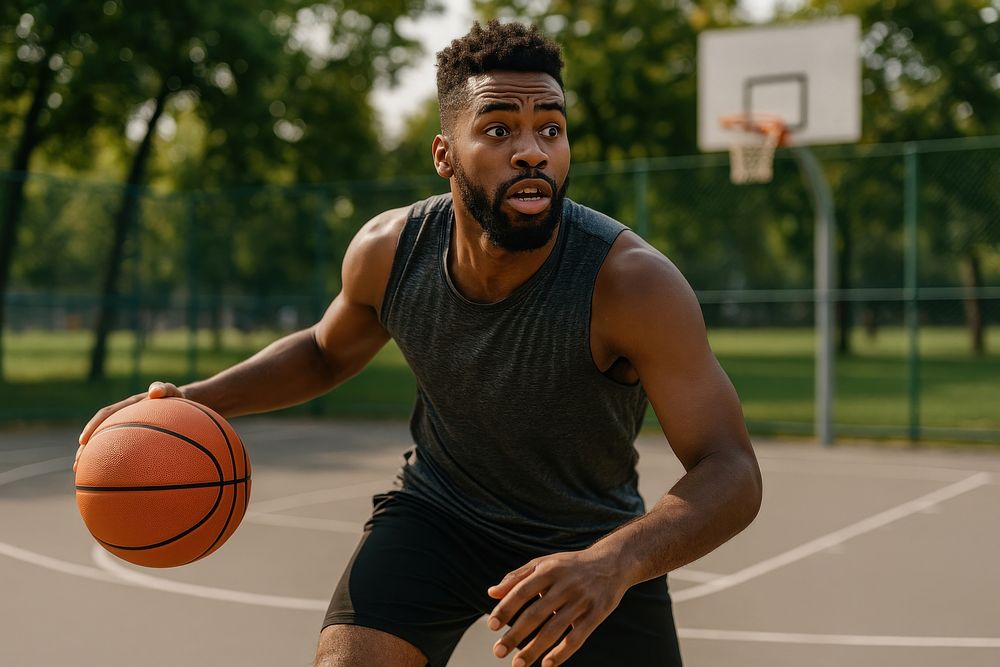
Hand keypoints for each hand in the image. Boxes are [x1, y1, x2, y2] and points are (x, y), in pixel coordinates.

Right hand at [74, 381, 184, 471]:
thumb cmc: (176, 398)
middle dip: (86, 449)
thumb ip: (165, 388)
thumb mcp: (172, 391)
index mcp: (128, 407)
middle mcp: (123, 418)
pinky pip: (122, 453)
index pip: (106, 415)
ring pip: (106, 446)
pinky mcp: (135, 441)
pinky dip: (116, 464)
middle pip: (100, 434)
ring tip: (84, 476)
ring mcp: (128, 431)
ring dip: (94, 459)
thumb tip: (155, 391)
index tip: (83, 440)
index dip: (93, 426)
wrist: (181, 404)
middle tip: (77, 464)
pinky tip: (114, 481)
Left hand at [486, 546, 630, 666]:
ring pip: (555, 629)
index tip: (491, 626)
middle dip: (515, 635)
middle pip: (536, 614)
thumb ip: (517, 577)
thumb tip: (491, 593)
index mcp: (549, 569)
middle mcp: (565, 584)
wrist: (613, 563)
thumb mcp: (544, 563)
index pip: (522, 591)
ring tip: (517, 664)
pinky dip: (562, 653)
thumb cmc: (570, 565)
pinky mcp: (596, 614)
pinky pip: (577, 638)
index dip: (506, 609)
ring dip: (534, 649)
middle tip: (498, 652)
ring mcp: (582, 600)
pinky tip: (547, 665)